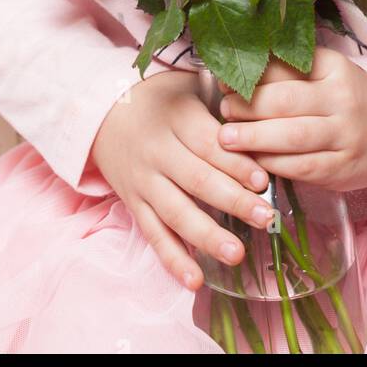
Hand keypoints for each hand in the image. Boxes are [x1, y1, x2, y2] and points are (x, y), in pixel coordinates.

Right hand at [90, 68, 274, 292]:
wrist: (101, 111)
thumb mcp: (187, 86)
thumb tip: (265, 119)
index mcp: (174, 118)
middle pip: (196, 180)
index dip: (234, 163)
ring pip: (175, 212)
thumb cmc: (160, 97)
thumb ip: (222, 101)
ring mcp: (143, 181)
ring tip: (236, 254)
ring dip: (206, 236)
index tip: (262, 180)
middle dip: (232, 202)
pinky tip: (195, 280)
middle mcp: (156, 151)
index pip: (207, 144)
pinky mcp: (133, 203)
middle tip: (264, 218)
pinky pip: (153, 234)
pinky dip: (172, 259)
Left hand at [216, 48, 366, 189]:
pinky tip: (252, 160)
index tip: (226, 81)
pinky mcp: (341, 169)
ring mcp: (345, 136)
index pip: (288, 68)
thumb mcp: (325, 75)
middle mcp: (342, 100)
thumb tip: (238, 72)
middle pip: (287, 101)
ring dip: (254, 138)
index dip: (253, 75)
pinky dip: (272, 164)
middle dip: (248, 106)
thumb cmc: (346, 98)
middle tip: (224, 109)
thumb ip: (288, 71)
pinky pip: (301, 167)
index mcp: (335, 69)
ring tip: (226, 138)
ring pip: (293, 137)